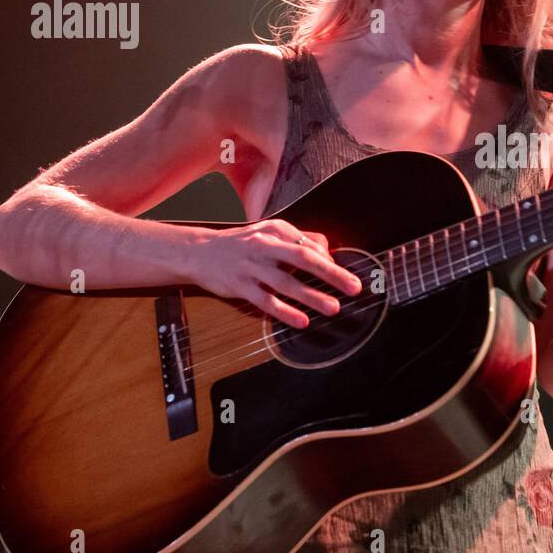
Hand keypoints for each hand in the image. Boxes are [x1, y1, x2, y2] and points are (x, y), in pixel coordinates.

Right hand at [187, 219, 361, 327]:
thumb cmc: (241, 243)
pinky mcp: (239, 286)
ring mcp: (251, 267)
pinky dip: (285, 311)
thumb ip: (297, 239)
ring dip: (312, 296)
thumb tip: (326, 250)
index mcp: (275, 231)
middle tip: (353, 287)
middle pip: (303, 259)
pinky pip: (265, 301)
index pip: (309, 245)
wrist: (199, 251)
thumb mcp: (268, 232)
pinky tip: (302, 320)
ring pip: (286, 282)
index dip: (329, 261)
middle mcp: (264, 246)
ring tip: (333, 307)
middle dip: (331, 273)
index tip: (345, 276)